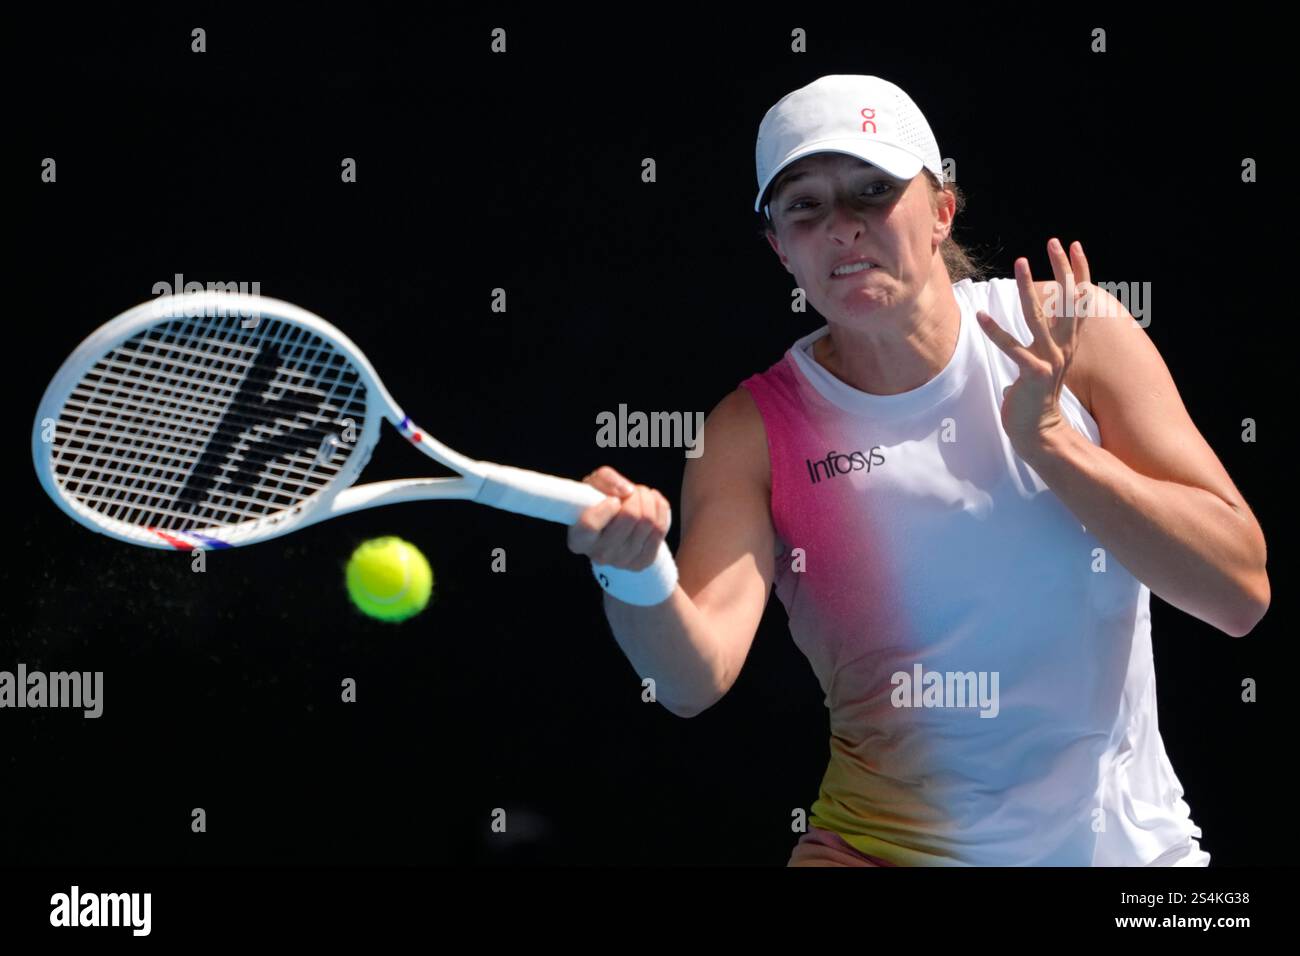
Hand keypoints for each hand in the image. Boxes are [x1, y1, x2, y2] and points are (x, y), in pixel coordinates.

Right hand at [566, 466, 670, 571]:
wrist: (614, 527)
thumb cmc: (599, 503)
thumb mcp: (594, 485)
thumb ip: (605, 479)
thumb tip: (627, 491)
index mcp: (579, 539)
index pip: (590, 524)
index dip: (605, 508)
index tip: (613, 499)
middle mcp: (599, 555)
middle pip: (630, 516)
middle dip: (635, 495)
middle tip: (632, 491)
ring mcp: (622, 561)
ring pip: (648, 520)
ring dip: (648, 499)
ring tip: (641, 495)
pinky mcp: (643, 561)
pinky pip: (660, 528)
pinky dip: (660, 508)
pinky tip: (653, 502)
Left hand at [975, 237, 1092, 453]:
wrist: (1039, 433)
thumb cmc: (1035, 398)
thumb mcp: (1043, 365)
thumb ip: (1041, 347)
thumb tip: (1032, 333)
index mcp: (1067, 343)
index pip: (1078, 300)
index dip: (1079, 271)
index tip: (1075, 245)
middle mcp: (1063, 347)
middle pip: (1067, 300)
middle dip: (1062, 268)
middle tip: (1054, 241)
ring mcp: (1050, 360)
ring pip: (1039, 317)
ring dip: (1027, 289)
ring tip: (1020, 263)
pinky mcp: (1032, 373)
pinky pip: (1011, 347)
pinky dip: (995, 330)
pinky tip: (980, 315)